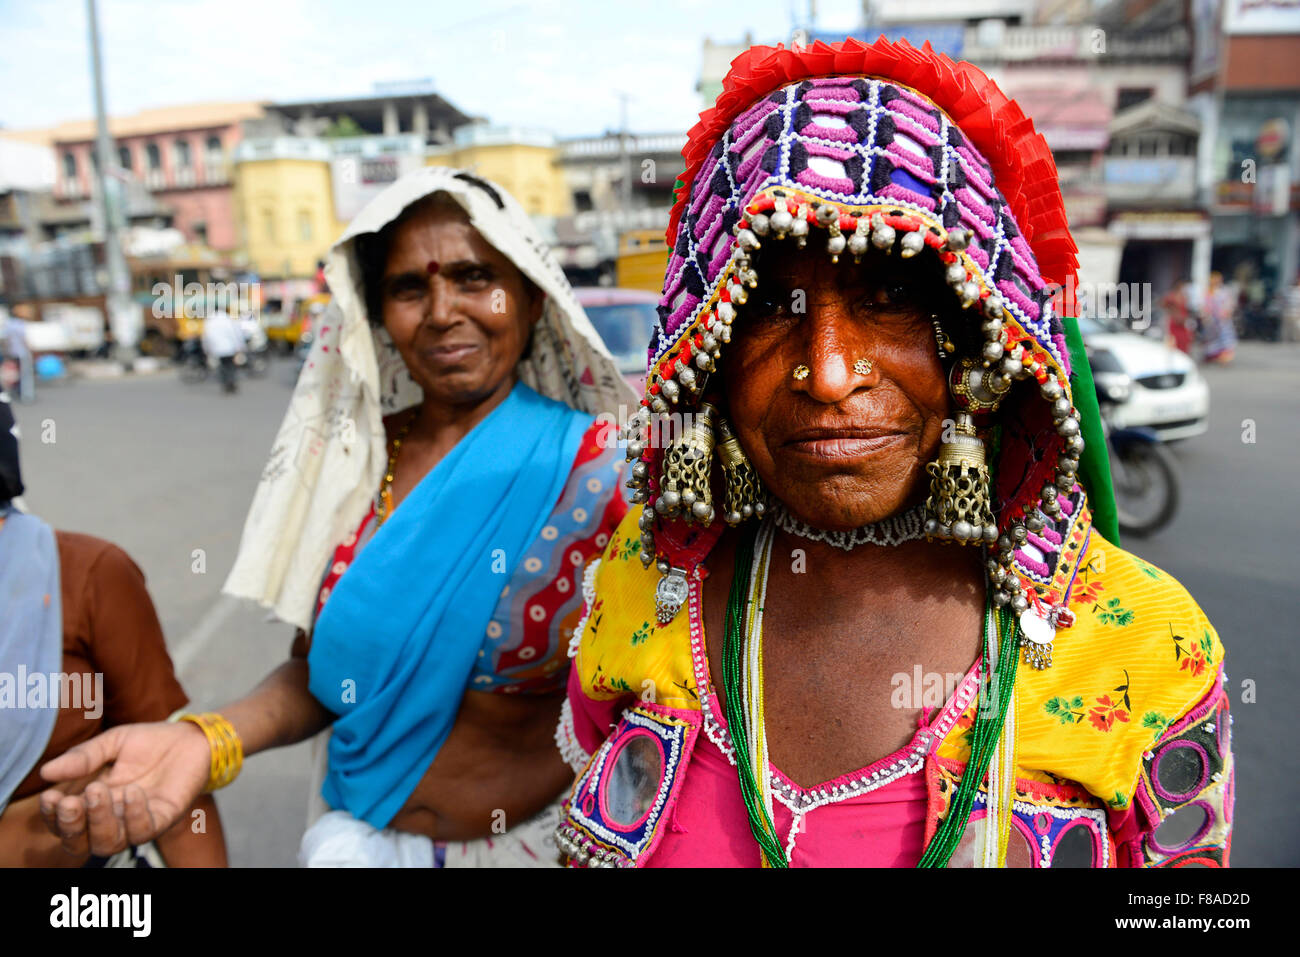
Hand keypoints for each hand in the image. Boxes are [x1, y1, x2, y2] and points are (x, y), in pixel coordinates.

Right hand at [38, 721, 211, 857]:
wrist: (190, 738)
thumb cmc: (148, 742)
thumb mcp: (111, 743)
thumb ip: (83, 757)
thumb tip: (46, 772)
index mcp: (91, 803)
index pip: (63, 823)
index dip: (52, 816)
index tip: (50, 797)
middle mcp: (110, 818)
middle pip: (80, 842)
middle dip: (70, 826)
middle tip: (71, 803)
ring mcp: (136, 821)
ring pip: (109, 843)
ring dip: (99, 822)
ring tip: (98, 791)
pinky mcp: (163, 818)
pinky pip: (144, 831)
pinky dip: (134, 816)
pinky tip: (133, 793)